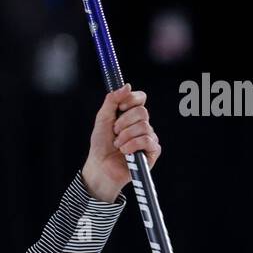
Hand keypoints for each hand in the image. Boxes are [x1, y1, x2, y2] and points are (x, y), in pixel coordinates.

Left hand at [81, 84, 160, 201]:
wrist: (99, 167)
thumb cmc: (100, 145)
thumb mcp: (103, 119)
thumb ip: (112, 101)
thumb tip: (127, 85)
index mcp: (131, 115)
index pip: (140, 98)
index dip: (131, 100)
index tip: (119, 108)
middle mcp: (142, 124)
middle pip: (142, 112)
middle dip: (123, 122)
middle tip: (114, 132)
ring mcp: (149, 138)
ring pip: (144, 127)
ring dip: (125, 136)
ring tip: (117, 145)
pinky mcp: (153, 152)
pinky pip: (148, 141)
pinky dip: (132, 145)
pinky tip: (125, 152)